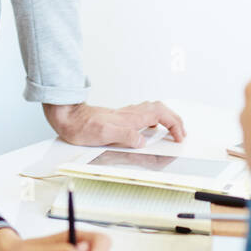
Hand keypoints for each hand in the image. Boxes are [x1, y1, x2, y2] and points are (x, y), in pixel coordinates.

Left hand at [44, 101, 186, 147]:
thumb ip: (125, 135)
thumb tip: (143, 141)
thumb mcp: (103, 134)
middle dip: (176, 120)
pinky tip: (152, 128)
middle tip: (182, 133)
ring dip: (167, 118)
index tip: (179, 137)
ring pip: (154, 109)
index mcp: (130, 117)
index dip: (174, 125)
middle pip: (161, 109)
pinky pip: (144, 114)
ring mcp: (126, 114)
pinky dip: (155, 119)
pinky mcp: (120, 117)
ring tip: (173, 130)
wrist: (68, 117)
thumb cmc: (82, 126)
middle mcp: (130, 113)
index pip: (160, 115)